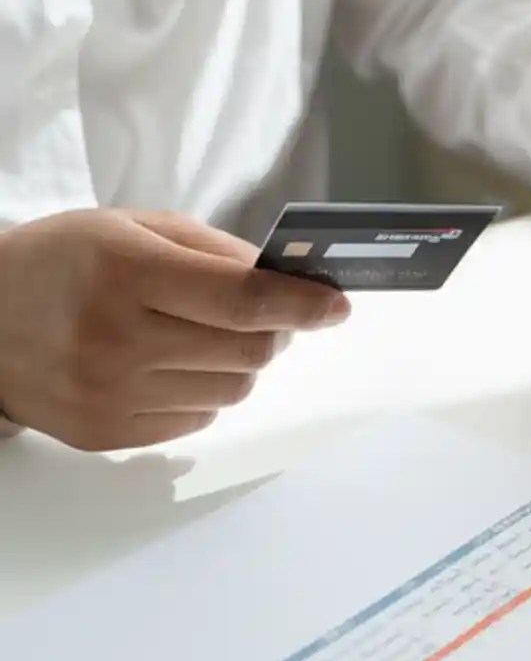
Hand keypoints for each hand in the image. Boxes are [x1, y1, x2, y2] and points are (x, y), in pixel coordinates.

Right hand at [0, 210, 349, 451]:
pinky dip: (206, 390)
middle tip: (270, 315)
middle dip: (278, 332)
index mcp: (126, 270)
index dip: (303, 304)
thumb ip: (215, 250)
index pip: (244, 300)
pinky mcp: (106, 434)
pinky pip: (199, 417)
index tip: (336, 305)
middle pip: (250, 351)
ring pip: (234, 388)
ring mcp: (109, 393)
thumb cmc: (63, 261)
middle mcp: (116, 337)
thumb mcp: (133, 227)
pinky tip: (172, 365)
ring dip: (241, 362)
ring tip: (206, 336)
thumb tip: (287, 280)